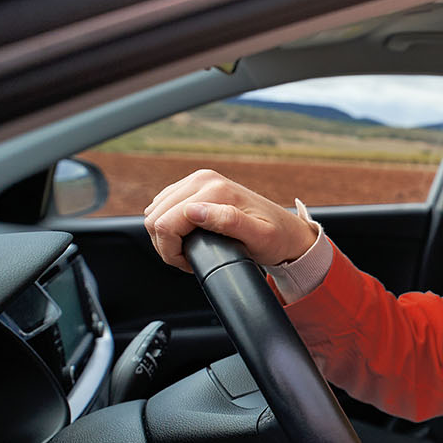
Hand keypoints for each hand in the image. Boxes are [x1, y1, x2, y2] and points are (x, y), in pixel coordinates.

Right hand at [143, 170, 318, 271]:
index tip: (190, 263)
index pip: (165, 223)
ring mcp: (197, 180)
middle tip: (190, 258)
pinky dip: (169, 226)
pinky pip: (163, 207)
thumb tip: (193, 211)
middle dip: (166, 245)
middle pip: (155, 217)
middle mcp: (203, 179)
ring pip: (155, 212)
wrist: (287, 231)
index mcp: (215, 190)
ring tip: (191, 249)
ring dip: (166, 236)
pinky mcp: (194, 187)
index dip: (171, 251)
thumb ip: (227, 222)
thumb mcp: (258, 236)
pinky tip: (187, 236)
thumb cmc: (276, 238)